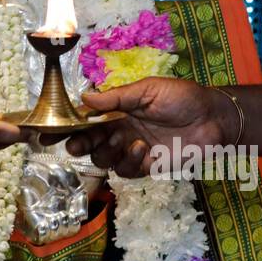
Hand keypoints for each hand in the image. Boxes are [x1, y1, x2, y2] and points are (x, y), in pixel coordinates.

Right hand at [56, 77, 235, 176]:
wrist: (214, 118)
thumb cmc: (183, 97)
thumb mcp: (148, 90)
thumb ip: (116, 98)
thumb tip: (84, 99)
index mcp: (118, 110)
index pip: (86, 119)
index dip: (67, 126)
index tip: (47, 131)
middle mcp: (121, 130)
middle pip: (88, 142)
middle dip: (77, 145)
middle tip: (73, 146)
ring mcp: (133, 150)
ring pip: (103, 158)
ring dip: (107, 152)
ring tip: (125, 140)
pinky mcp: (147, 167)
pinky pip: (126, 170)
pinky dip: (129, 161)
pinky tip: (142, 149)